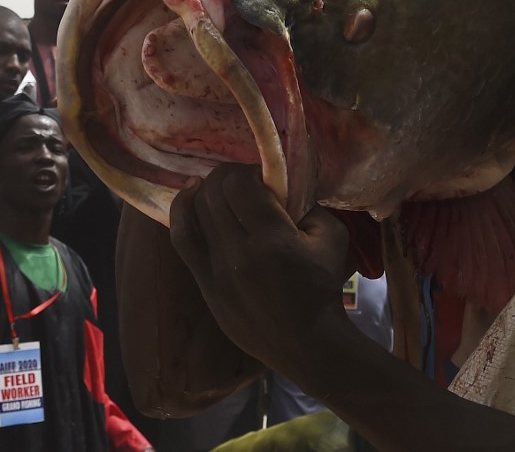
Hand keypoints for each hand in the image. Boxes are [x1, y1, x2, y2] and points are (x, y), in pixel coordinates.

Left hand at [169, 164, 352, 375]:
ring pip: (195, 212)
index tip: (261, 177)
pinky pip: (183, 240)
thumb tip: (282, 182)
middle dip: (227, 177)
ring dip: (207, 192)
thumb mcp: (332, 237)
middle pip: (215, 193)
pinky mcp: (205, 285)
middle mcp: (240, 253)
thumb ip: (308, 203)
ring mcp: (217, 271)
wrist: (306, 343)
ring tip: (217, 188)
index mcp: (274, 240)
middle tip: (243, 182)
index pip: (240, 184)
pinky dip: (183, 213)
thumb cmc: (322, 287)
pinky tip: (190, 199)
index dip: (247, 171)